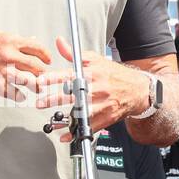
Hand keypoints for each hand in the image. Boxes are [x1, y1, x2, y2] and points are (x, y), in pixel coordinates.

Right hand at [0, 31, 51, 101]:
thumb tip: (32, 40)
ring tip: (37, 88)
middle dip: (43, 74)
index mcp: (10, 42)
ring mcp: (3, 72)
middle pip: (37, 67)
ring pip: (30, 82)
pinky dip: (21, 96)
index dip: (46, 55)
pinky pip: (16, 94)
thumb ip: (15, 40)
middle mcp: (9, 56)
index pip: (37, 48)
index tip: (47, 60)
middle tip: (44, 77)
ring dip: (36, 86)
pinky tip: (21, 95)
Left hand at [35, 37, 151, 140]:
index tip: (41, 81)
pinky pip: (91, 126)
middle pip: (74, 95)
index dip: (54, 78)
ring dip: (65, 119)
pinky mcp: (108, 117)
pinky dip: (78, 133)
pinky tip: (67, 135)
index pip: (71, 74)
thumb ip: (74, 54)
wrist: (137, 89)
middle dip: (55, 99)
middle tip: (40, 103)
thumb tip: (59, 43)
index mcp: (93, 73)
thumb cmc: (114, 74)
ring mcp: (103, 104)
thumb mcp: (96, 60)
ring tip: (52, 122)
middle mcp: (98, 89)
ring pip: (82, 113)